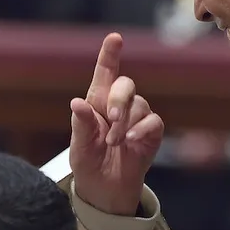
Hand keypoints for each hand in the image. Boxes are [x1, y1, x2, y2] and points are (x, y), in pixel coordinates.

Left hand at [70, 33, 163, 215]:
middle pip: (126, 85)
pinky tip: (130, 141)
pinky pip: (153, 121)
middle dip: (119, 100)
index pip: (105, 72)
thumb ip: (80, 125)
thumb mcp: (79, 146)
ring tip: (114, 143)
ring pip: (139, 105)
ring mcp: (137, 118)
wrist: (105, 190)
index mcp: (97, 102)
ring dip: (125, 123)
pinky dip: (141, 130)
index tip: (115, 39)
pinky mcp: (152, 133)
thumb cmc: (88, 163)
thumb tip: (76, 102)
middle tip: (111, 120)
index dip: (110, 54)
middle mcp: (119, 105)